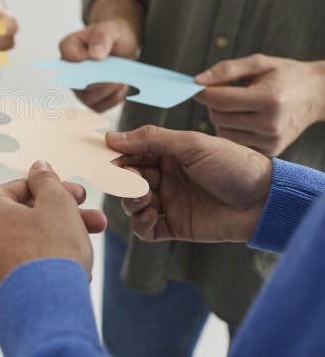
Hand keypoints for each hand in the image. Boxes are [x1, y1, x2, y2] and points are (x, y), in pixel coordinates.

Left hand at [0, 161, 106, 326]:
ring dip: (50, 249)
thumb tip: (38, 166)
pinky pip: (12, 282)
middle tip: (94, 223)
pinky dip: (34, 278)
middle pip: (21, 222)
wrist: (44, 314)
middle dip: (60, 221)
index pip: (21, 190)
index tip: (81, 197)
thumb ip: (47, 181)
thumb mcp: (57, 204)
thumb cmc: (51, 251)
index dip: (56, 190)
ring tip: (84, 257)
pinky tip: (61, 280)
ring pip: (18, 252)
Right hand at [59, 18, 139, 111]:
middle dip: (103, 81)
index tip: (103, 60)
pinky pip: (98, 107)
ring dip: (109, 91)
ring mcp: (77, 86)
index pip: (70, 61)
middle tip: (118, 74)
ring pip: (89, 99)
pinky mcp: (89, 98)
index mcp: (68, 47)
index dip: (87, 64)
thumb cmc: (113, 35)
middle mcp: (69, 69)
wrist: (122, 45)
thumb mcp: (111, 30)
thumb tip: (95, 56)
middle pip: (79, 84)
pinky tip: (122, 87)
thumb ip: (102, 39)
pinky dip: (113, 99)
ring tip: (122, 80)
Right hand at [107, 125, 271, 242]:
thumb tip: (111, 137)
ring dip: (131, 201)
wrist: (265, 200)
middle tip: (130, 180)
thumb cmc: (233, 164)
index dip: (115, 156)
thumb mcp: (191, 144)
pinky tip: (151, 215)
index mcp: (167, 154)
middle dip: (122, 180)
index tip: (102, 157)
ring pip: (131, 205)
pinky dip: (140, 224)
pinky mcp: (175, 227)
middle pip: (126, 180)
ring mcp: (168, 203)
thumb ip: (150, 140)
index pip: (130, 153)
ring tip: (146, 197)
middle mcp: (164, 178)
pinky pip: (145, 230)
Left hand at [195, 54, 324, 156]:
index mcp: (268, 99)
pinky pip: (234, 143)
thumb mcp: (259, 63)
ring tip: (236, 106)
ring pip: (222, 132)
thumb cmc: (285, 75)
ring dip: (220, 118)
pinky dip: (232, 131)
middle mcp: (271, 124)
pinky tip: (243, 119)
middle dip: (213, 104)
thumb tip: (197, 81)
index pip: (220, 100)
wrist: (317, 95)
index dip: (203, 93)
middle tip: (224, 93)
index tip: (198, 87)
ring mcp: (271, 141)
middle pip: (218, 117)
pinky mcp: (270, 151)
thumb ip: (227, 69)